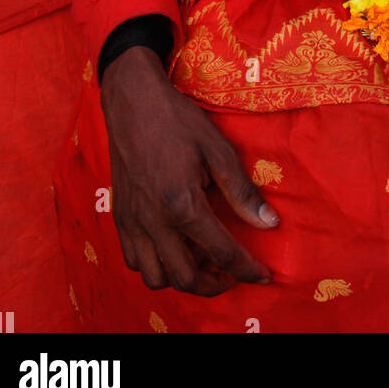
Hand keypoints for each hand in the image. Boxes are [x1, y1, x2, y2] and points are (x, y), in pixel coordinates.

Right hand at [100, 45, 278, 296]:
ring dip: (183, 279)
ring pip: (156, 277)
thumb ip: (242, 192)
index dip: (246, 270)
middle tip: (232, 272)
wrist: (133, 103)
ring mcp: (132, 223)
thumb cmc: (179, 121)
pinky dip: (156, 266)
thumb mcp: (218, 150)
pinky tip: (174, 248)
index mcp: (181, 204)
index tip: (263, 276)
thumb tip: (269, 223)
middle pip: (186, 278)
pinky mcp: (120, 218)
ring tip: (204, 262)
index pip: (221, 252)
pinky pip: (134, 261)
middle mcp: (153, 221)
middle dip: (214, 284)